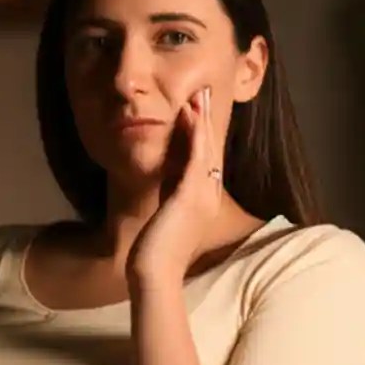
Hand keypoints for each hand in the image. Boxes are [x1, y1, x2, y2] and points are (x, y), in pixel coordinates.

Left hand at [128, 86, 223, 284]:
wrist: (154, 272)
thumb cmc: (156, 250)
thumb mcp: (166, 214)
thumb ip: (171, 194)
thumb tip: (169, 177)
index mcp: (204, 200)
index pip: (205, 159)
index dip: (203, 133)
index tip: (198, 110)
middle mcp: (208, 195)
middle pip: (209, 149)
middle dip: (206, 120)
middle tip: (203, 92)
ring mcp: (201, 195)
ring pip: (205, 148)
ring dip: (202, 120)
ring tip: (199, 95)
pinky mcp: (189, 195)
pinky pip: (194, 158)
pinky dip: (194, 135)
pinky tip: (190, 116)